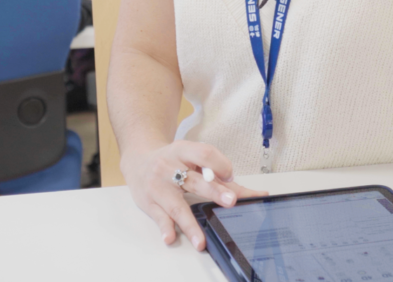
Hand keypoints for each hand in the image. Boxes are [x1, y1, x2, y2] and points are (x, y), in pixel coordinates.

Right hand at [121, 140, 267, 249]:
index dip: (220, 165)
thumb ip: (219, 176)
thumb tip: (254, 194)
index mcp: (183, 151)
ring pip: (176, 205)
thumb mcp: (192, 160)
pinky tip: (170, 237)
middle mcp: (169, 167)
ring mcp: (158, 186)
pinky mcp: (149, 202)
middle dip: (213, 191)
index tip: (230, 177)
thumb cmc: (173, 160)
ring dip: (190, 223)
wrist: (138, 159)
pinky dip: (165, 227)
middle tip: (230, 201)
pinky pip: (158, 217)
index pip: (205, 154)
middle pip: (194, 180)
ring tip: (200, 240)